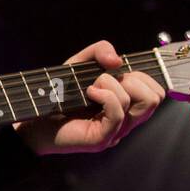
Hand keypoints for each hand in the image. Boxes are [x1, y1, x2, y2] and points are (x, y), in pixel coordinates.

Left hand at [12, 40, 164, 155]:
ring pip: (143, 103)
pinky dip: (105, 95)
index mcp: (125, 105)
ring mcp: (116, 131)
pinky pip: (119, 113)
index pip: (156, 90)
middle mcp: (125, 120)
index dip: (141, 74)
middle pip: (155, 97)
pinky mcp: (103, 139)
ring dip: (115, 84)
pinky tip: (88, 93)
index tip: (114, 72)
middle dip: (134, 78)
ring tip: (91, 87)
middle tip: (103, 80)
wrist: (32, 119)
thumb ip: (99, 51)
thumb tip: (117, 60)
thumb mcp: (79, 64)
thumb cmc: (56, 94)